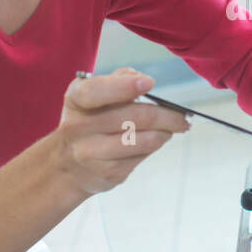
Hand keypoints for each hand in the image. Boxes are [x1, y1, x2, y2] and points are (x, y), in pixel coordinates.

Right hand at [56, 67, 190, 195]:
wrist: (68, 165)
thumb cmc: (90, 120)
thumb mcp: (94, 94)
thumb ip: (118, 80)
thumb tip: (139, 78)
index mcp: (76, 100)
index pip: (97, 92)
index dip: (124, 87)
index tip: (149, 84)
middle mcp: (79, 127)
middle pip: (135, 117)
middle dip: (167, 116)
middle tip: (183, 117)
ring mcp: (92, 153)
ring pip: (144, 141)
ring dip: (165, 133)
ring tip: (172, 129)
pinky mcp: (107, 174)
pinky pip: (142, 157)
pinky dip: (153, 147)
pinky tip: (153, 142)